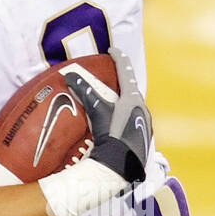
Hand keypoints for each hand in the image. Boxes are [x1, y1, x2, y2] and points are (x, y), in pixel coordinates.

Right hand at [64, 47, 151, 186]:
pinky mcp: (143, 136)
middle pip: (131, 89)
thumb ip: (85, 92)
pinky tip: (119, 121)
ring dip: (124, 100)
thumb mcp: (97, 111)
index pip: (126, 72)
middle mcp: (142, 108)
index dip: (119, 59)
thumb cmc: (111, 134)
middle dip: (122, 81)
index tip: (112, 50)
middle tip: (112, 76)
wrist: (120, 164)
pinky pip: (134, 119)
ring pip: (134, 105)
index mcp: (133, 99)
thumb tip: (70, 75)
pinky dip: (126, 115)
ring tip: (114, 99)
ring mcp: (144, 123)